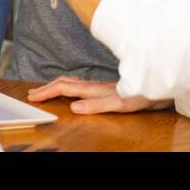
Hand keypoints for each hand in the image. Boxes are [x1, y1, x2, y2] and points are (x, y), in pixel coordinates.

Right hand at [26, 75, 169, 113]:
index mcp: (93, 89)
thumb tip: (75, 107)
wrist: (157, 84)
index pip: (64, 88)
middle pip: (63, 83)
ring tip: (45, 90)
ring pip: (70, 82)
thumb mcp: (119, 103)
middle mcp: (93, 85)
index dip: (47, 92)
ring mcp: (98, 85)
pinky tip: (69, 89)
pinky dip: (66, 86)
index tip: (33, 96)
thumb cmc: (141, 95)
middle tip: (32, 94)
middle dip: (46, 88)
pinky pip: (78, 84)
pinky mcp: (103, 87)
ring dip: (55, 85)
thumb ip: (96, 105)